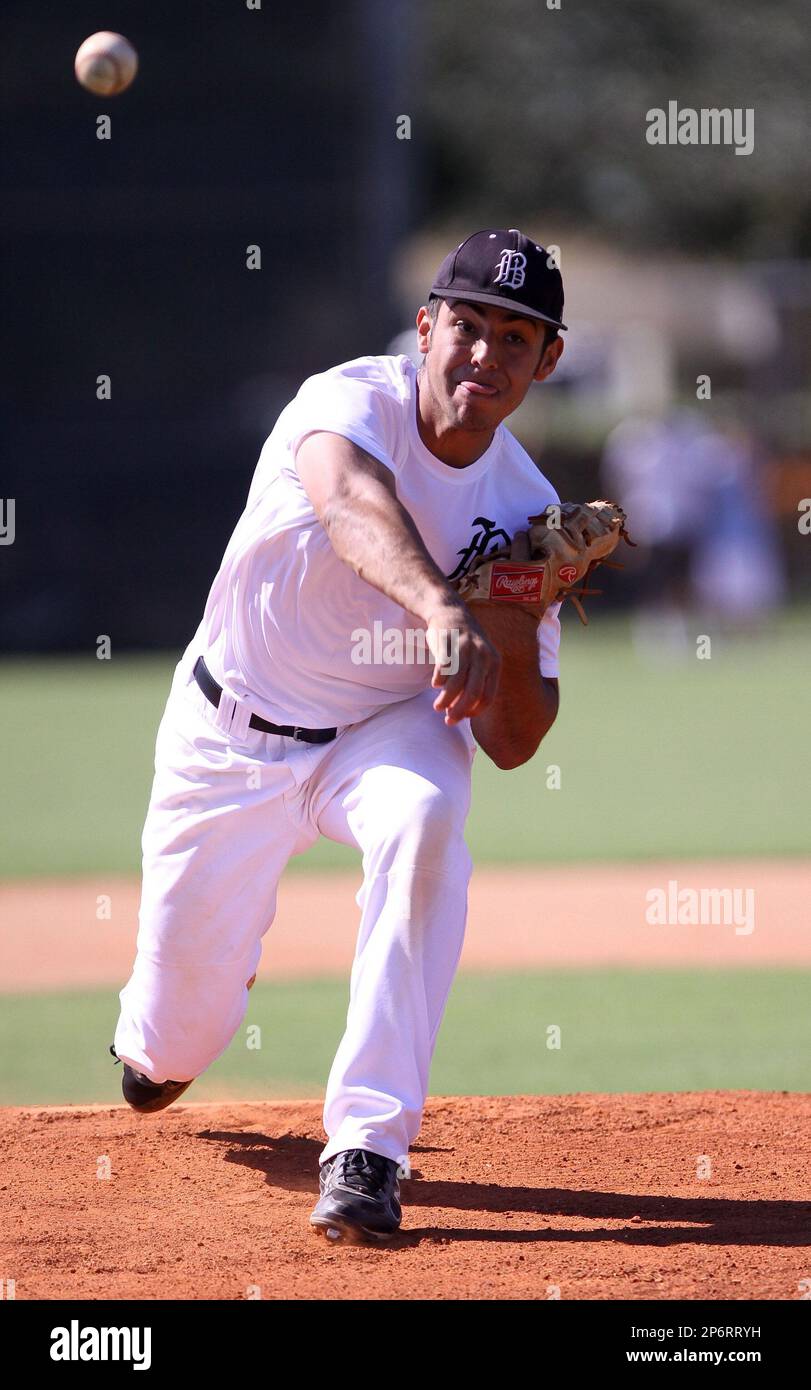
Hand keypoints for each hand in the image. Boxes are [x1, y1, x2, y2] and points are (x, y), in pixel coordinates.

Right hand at [425, 602, 501, 725]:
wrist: (450, 613)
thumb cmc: (464, 645)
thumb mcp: (479, 660)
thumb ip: (477, 682)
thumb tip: (465, 712)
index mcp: (495, 662)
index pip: (488, 696)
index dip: (474, 711)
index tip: (463, 717)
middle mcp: (483, 656)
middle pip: (472, 693)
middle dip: (459, 711)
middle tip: (449, 721)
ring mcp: (465, 648)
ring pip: (456, 684)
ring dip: (445, 700)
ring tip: (437, 707)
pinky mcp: (449, 643)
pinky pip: (443, 670)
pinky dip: (438, 681)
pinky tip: (435, 685)